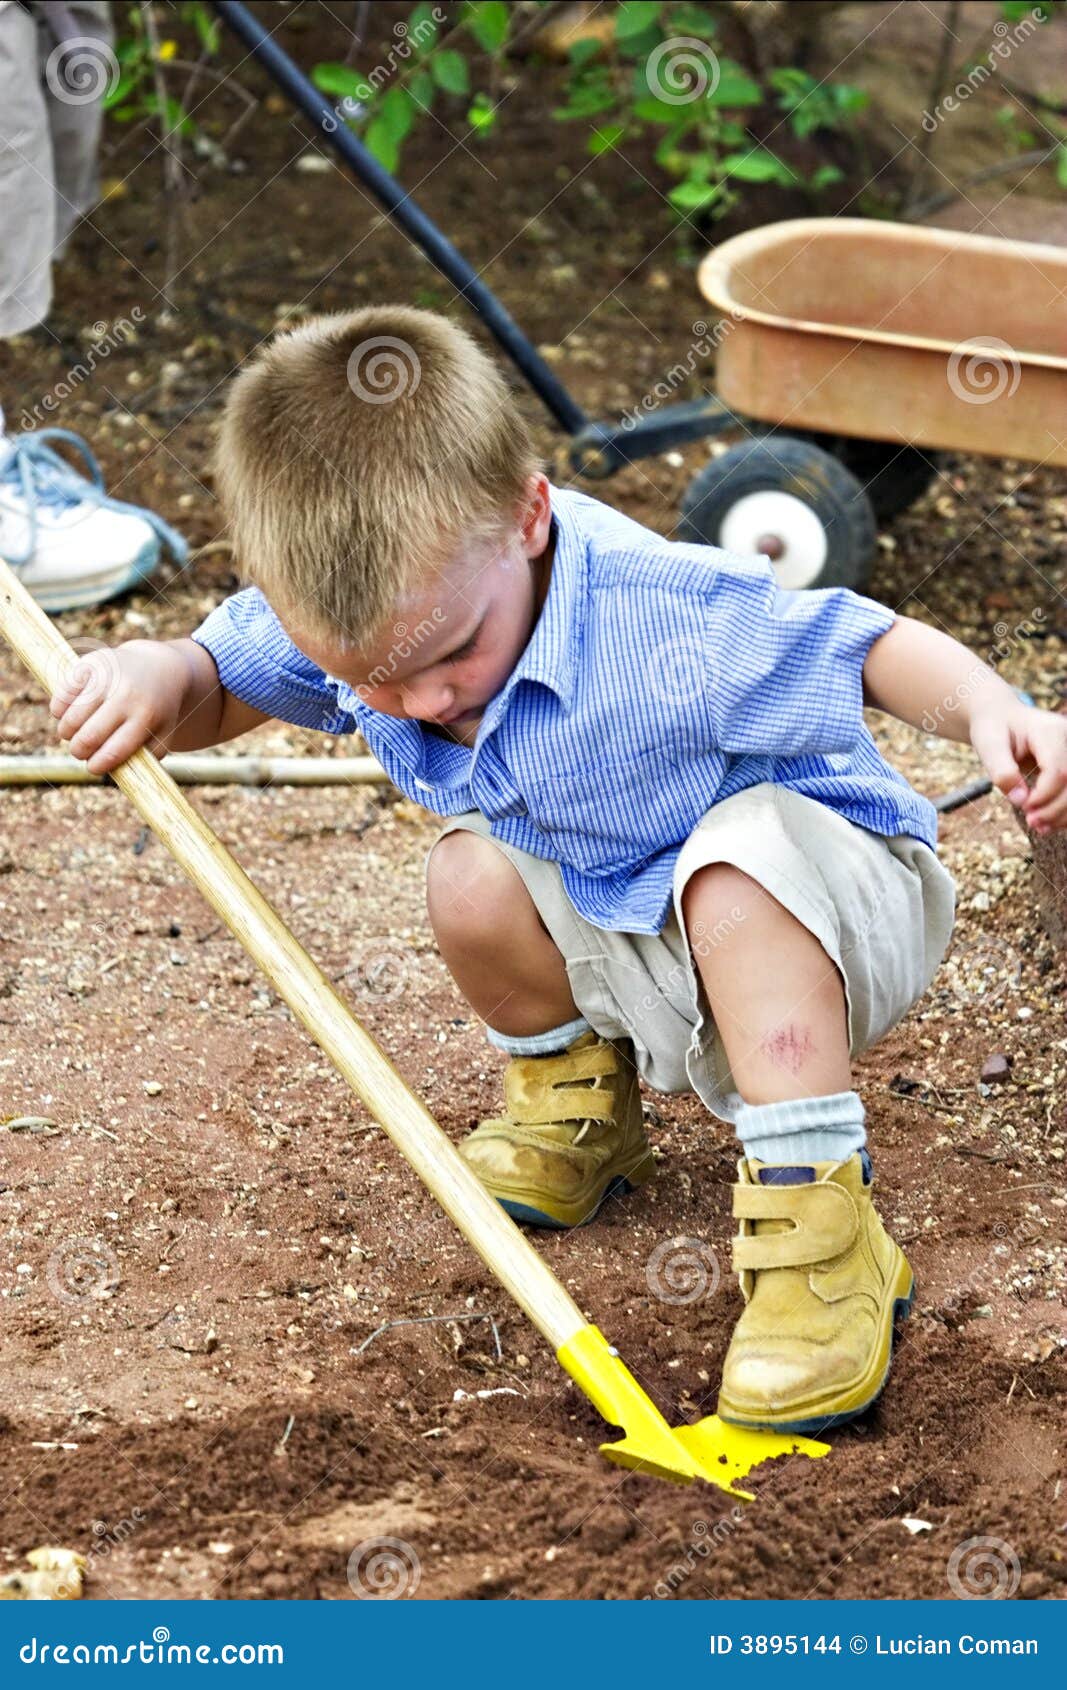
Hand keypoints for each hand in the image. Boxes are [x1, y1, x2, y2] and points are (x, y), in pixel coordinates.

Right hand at [49, 640, 188, 774]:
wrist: (158, 668)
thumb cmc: (156, 711)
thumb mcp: (162, 733)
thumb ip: (145, 757)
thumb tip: (117, 773)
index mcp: (146, 716)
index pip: (114, 750)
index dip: (97, 765)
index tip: (92, 768)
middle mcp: (126, 695)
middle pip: (89, 737)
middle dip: (78, 751)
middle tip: (79, 752)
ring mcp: (107, 678)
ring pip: (71, 718)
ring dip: (66, 733)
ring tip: (73, 734)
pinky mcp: (90, 664)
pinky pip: (62, 695)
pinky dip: (58, 710)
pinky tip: (67, 714)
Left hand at [970, 702, 1066, 834]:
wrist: (1001, 717)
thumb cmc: (993, 728)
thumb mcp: (988, 745)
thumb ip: (1002, 771)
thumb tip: (1020, 800)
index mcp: (1049, 731)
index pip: (1058, 770)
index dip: (1044, 795)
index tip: (1024, 807)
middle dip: (1054, 808)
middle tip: (1031, 822)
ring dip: (1062, 813)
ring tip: (1039, 826)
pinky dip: (1063, 811)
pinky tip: (1049, 824)